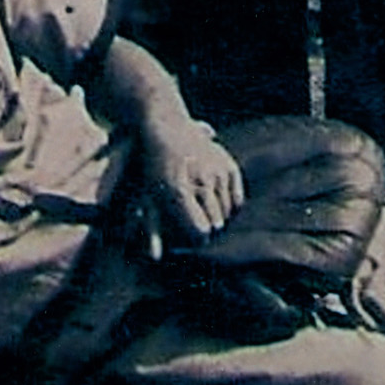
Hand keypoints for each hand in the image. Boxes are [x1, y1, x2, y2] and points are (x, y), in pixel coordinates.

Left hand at [144, 116, 245, 242]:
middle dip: (207, 226)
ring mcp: (217, 171)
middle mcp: (199, 180)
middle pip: (216, 224)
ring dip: (217, 214)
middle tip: (193, 215)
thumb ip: (152, 228)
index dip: (196, 238)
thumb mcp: (147, 195)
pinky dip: (228, 202)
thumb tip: (154, 258)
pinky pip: (237, 200)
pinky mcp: (229, 166)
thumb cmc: (153, 168)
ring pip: (228, 213)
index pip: (201, 231)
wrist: (165, 127)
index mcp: (176, 190)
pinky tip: (212, 193)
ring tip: (200, 201)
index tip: (189, 235)